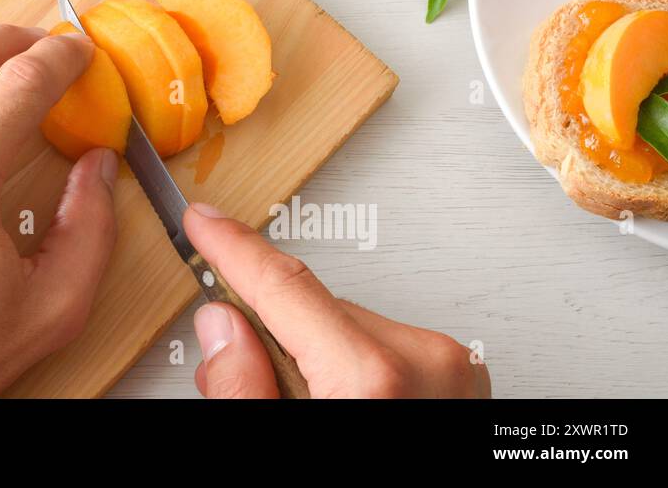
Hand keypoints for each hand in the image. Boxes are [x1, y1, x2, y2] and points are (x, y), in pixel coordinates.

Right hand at [184, 204, 490, 397]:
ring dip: (320, 358)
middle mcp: (422, 360)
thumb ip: (242, 388)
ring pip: (348, 330)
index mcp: (371, 377)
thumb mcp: (280, 447)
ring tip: (310, 404)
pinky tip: (349, 405)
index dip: (231, 249)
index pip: (281, 285)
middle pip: (313, 311)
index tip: (203, 221)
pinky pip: (386, 348)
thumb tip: (221, 329)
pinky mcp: (463, 378)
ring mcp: (451, 368)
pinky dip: (359, 371)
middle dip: (274, 333)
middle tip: (243, 375)